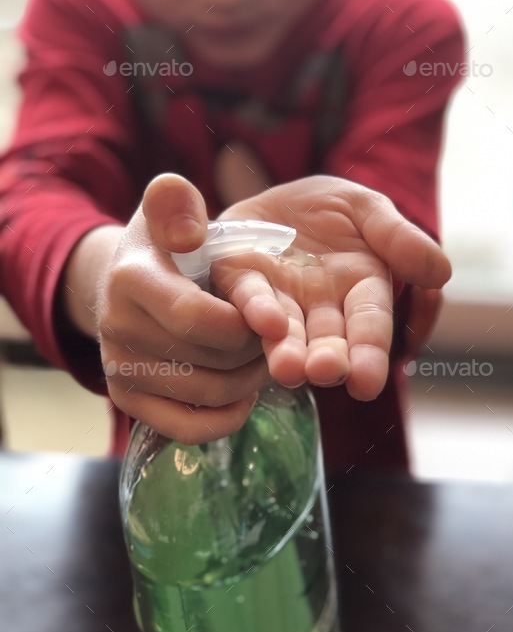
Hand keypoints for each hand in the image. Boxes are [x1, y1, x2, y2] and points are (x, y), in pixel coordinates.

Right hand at [85, 176, 291, 444]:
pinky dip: (225, 418)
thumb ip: (176, 202)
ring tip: (261, 357)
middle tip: (275, 335)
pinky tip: (243, 395)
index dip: (245, 323)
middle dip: (255, 349)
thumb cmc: (163, 247)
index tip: (271, 315)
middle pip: (211, 359)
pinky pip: (185, 429)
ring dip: (249, 380)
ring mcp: (119, 369)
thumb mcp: (167, 210)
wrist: (122, 284)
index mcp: (131, 279)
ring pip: (207, 394)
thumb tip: (190, 232)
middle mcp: (118, 328)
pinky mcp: (126, 401)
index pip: (197, 316)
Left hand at [182, 174, 450, 400]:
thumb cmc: (332, 209)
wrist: (279, 195)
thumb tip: (442, 273)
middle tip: (326, 371)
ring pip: (286, 330)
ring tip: (289, 369)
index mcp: (360, 288)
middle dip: (329, 358)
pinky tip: (265, 321)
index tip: (367, 383)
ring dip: (287, 350)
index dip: (369, 352)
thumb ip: (400, 239)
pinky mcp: (239, 277)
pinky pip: (246, 295)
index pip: (370, 323)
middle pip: (328, 338)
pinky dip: (255, 309)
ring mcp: (279, 296)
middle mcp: (320, 304)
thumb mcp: (370, 211)